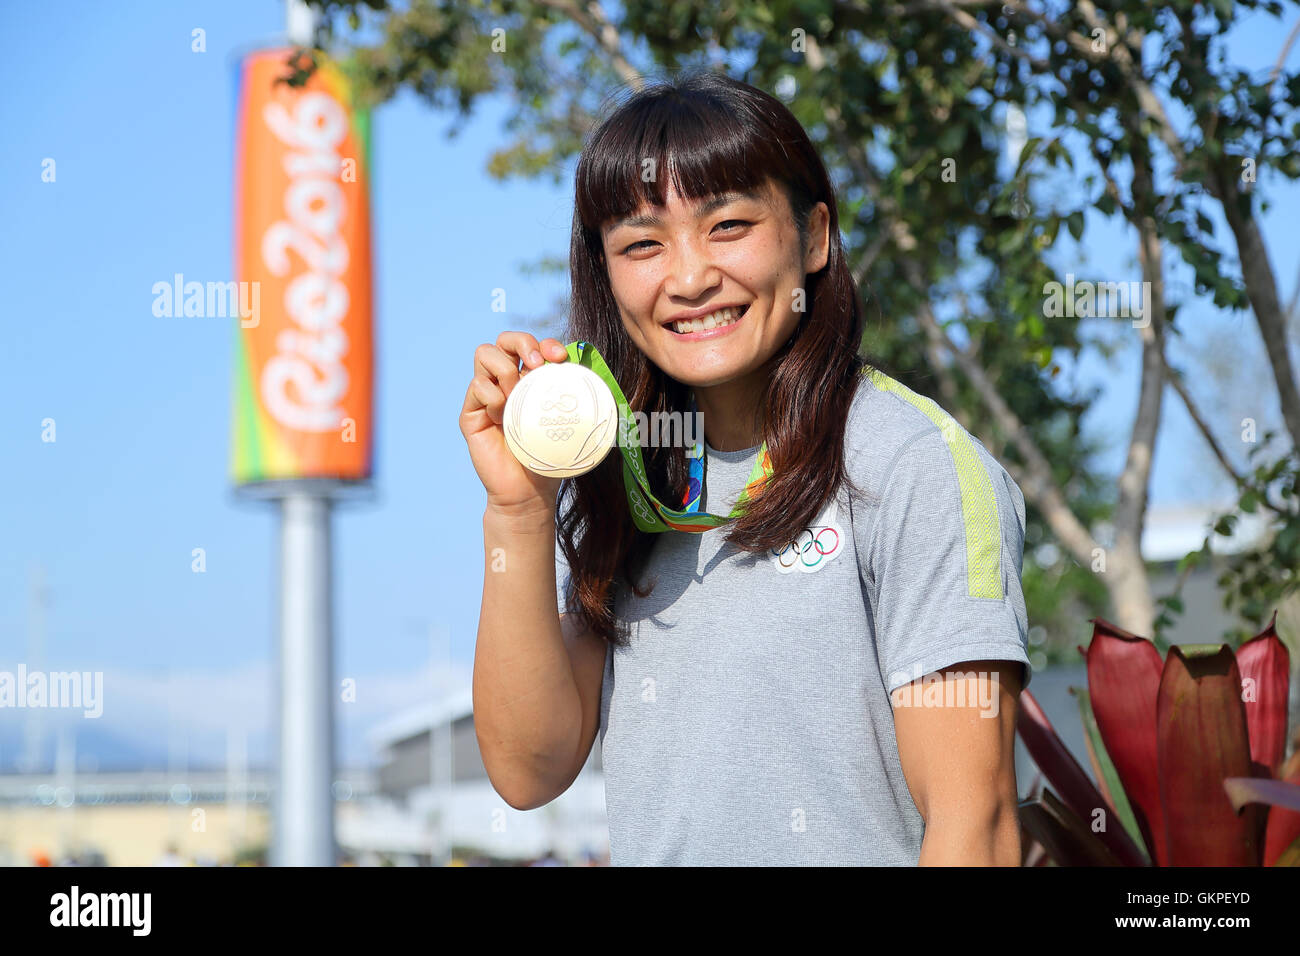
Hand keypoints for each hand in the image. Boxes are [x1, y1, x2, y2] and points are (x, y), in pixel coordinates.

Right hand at [460, 332, 570, 518]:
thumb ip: (573, 396)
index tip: (560, 358)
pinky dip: (492, 396)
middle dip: (522, 342)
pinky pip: (477, 386)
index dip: (544, 342)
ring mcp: (486, 396)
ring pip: (485, 354)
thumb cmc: (549, 457)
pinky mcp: (471, 413)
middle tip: (537, 363)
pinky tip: (502, 417)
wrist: (529, 492)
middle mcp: (505, 383)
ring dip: (506, 370)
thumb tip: (593, 371)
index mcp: (528, 381)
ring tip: (517, 396)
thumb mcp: (567, 423)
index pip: (530, 345)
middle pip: (503, 340)